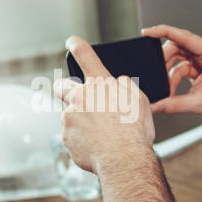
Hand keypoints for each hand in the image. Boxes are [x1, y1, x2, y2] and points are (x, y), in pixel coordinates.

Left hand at [55, 35, 154, 174]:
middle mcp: (81, 98)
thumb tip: (117, 83)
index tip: (72, 41)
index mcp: (100, 85)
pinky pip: (72, 137)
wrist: (124, 160)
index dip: (77, 45)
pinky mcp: (66, 138)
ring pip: (71, 117)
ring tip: (101, 136)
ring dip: (81, 123)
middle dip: (66, 90)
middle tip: (78, 100)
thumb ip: (124, 86)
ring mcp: (70, 118)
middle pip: (63, 87)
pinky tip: (97, 147)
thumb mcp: (138, 101)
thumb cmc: (135, 132)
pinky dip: (82, 141)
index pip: (86, 56)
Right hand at [142, 24, 201, 126]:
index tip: (147, 32)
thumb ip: (173, 104)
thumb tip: (154, 106)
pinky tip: (171, 89)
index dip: (163, 31)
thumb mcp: (198, 104)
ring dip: (168, 71)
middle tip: (157, 77)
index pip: (184, 36)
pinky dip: (173, 77)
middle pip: (177, 46)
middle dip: (164, 62)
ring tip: (167, 88)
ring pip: (177, 56)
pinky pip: (180, 65)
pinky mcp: (199, 64)